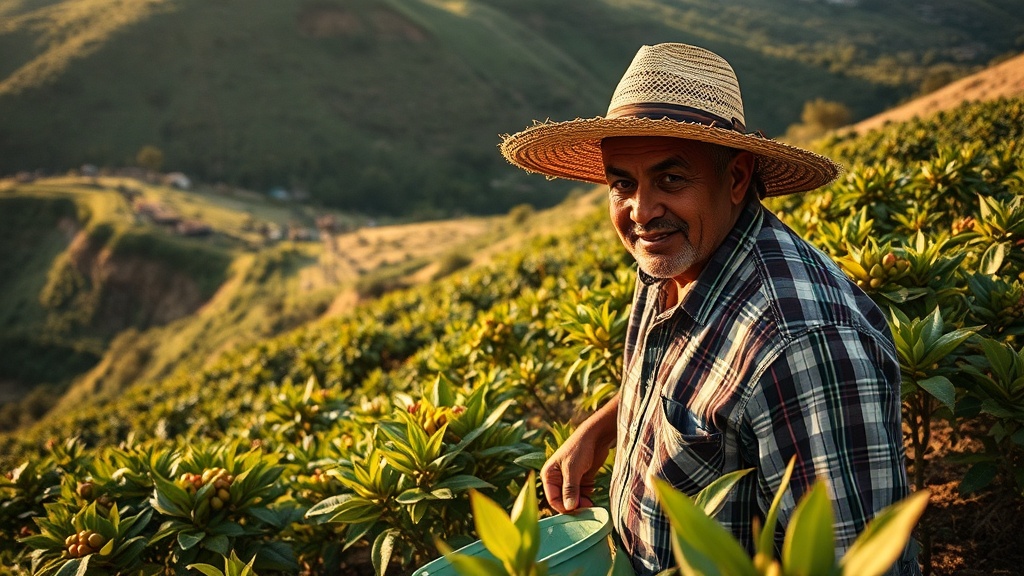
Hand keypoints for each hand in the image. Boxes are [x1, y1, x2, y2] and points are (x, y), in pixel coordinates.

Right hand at [541, 396, 617, 512]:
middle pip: (563, 501)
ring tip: (591, 504)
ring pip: (573, 500)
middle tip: (587, 508)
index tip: (577, 511)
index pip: (553, 499)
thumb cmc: (580, 449)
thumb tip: (568, 508)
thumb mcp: (572, 469)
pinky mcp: (581, 480)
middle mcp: (557, 479)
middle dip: (574, 506)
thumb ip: (570, 489)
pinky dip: (587, 498)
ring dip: (581, 504)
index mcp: (549, 475)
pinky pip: (582, 495)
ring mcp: (570, 480)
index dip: (563, 507)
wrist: (596, 436)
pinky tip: (593, 498)